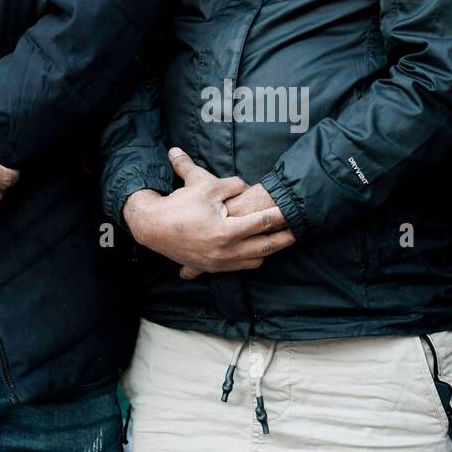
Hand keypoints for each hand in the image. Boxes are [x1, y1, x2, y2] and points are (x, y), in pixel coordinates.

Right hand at [122, 149, 293, 279]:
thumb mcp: (205, 185)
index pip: (262, 222)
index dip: (280, 214)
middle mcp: (225, 251)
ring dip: (270, 250)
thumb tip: (248, 184)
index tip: (293, 208)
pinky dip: (253, 259)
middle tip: (300, 229)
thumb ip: (231, 184)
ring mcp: (219, 262)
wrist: (151, 227)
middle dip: (285, 237)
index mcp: (226, 231)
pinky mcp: (211, 267)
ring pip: (256, 260)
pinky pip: (241, 267)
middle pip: (266, 246)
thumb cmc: (178, 205)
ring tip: (281, 240)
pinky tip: (259, 251)